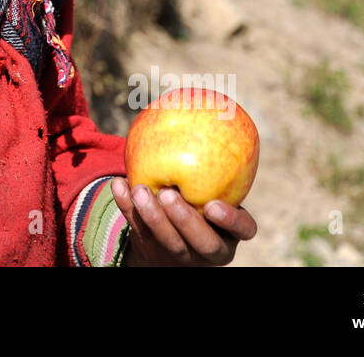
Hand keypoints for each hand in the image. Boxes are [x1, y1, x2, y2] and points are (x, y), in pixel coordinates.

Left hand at [110, 178, 256, 265]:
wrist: (169, 234)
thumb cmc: (199, 199)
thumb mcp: (213, 191)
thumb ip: (213, 168)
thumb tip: (204, 109)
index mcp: (231, 232)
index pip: (244, 230)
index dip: (231, 221)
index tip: (212, 205)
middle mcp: (210, 248)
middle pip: (203, 242)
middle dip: (185, 220)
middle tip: (167, 194)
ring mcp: (182, 255)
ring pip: (169, 242)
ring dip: (152, 216)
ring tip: (140, 190)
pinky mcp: (153, 251)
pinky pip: (138, 231)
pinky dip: (127, 208)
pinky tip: (119, 185)